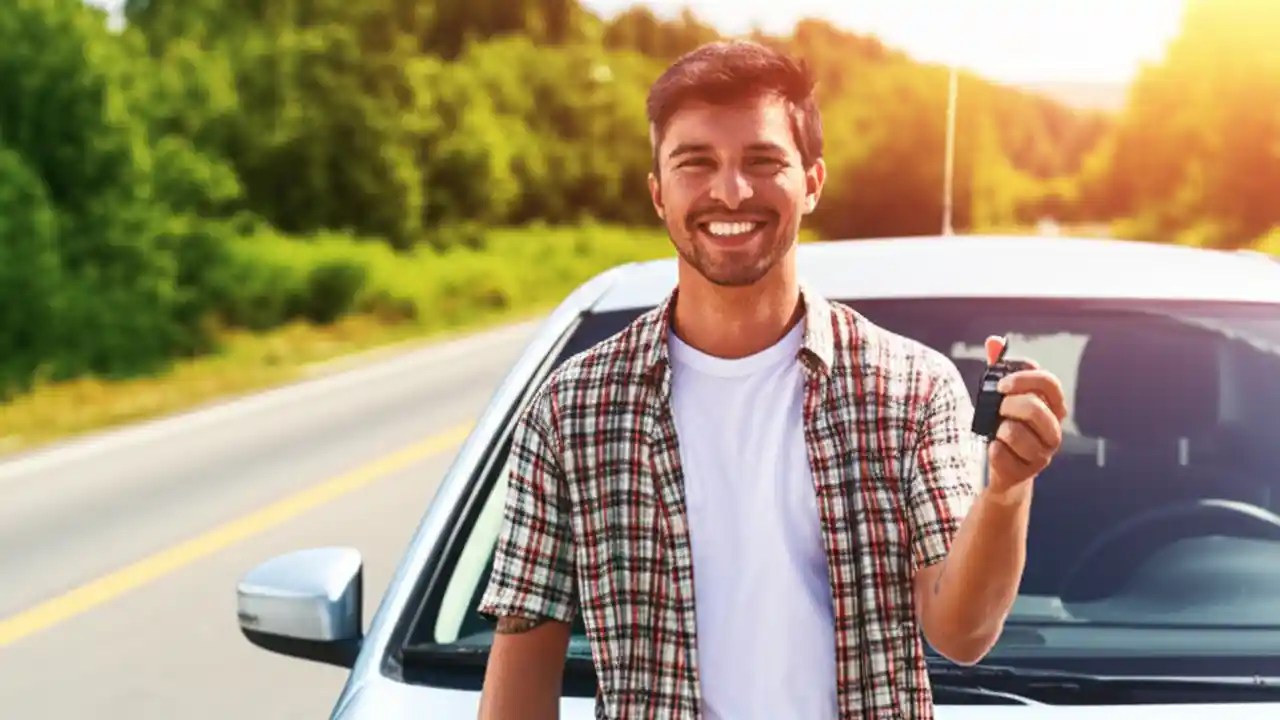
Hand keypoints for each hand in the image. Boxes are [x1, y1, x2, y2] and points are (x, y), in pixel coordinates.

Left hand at [982, 336, 1068, 496]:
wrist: (1004, 468)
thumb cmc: (1005, 425)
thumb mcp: (1002, 397)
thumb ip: (999, 368)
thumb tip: (993, 341)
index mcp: (1052, 407)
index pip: (1050, 384)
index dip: (1025, 379)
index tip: (1002, 384)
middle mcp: (1053, 430)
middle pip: (1034, 408)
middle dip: (1008, 406)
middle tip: (999, 410)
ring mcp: (1043, 453)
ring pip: (1015, 433)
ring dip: (999, 430)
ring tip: (999, 433)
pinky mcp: (1026, 472)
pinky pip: (1001, 455)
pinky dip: (992, 450)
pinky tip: (996, 450)